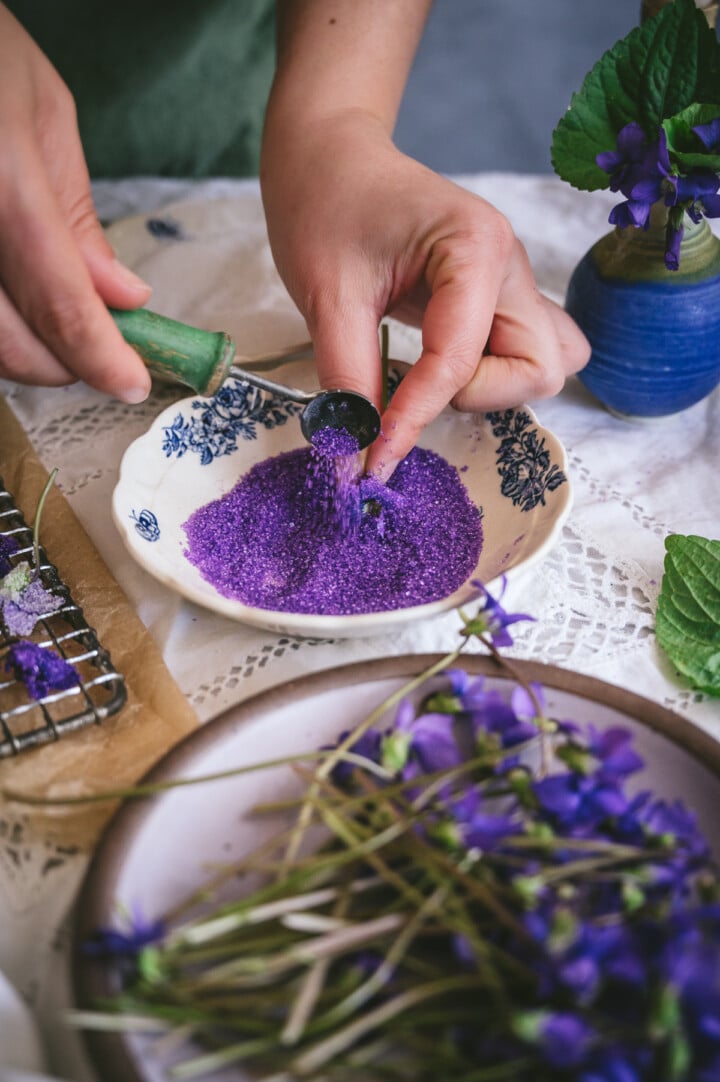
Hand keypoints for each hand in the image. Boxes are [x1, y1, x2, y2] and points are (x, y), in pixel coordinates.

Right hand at [0, 5, 151, 399]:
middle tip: (101, 358)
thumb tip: (123, 298)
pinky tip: (20, 306)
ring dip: (24, 350)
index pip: (58, 300)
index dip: (100, 356)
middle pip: (7, 342)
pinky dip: (0, 322)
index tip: (133, 383)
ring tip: (61, 328)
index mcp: (1, 178)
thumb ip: (77, 217)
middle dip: (61, 366)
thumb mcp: (43, 114)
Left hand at [262, 111, 588, 477]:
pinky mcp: (497, 297)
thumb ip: (346, 382)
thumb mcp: (326, 296)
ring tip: (422, 373)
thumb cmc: (324, 204)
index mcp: (476, 247)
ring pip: (542, 365)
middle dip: (474, 396)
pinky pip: (525, 352)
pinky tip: (440, 369)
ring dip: (490, 389)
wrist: (329, 153)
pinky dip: (493, 376)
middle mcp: (510, 266)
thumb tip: (353, 456)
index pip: (459, 361)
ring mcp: (511, 282)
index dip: (414, 416)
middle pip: (538, 369)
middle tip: (408, 387)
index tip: (371, 456)